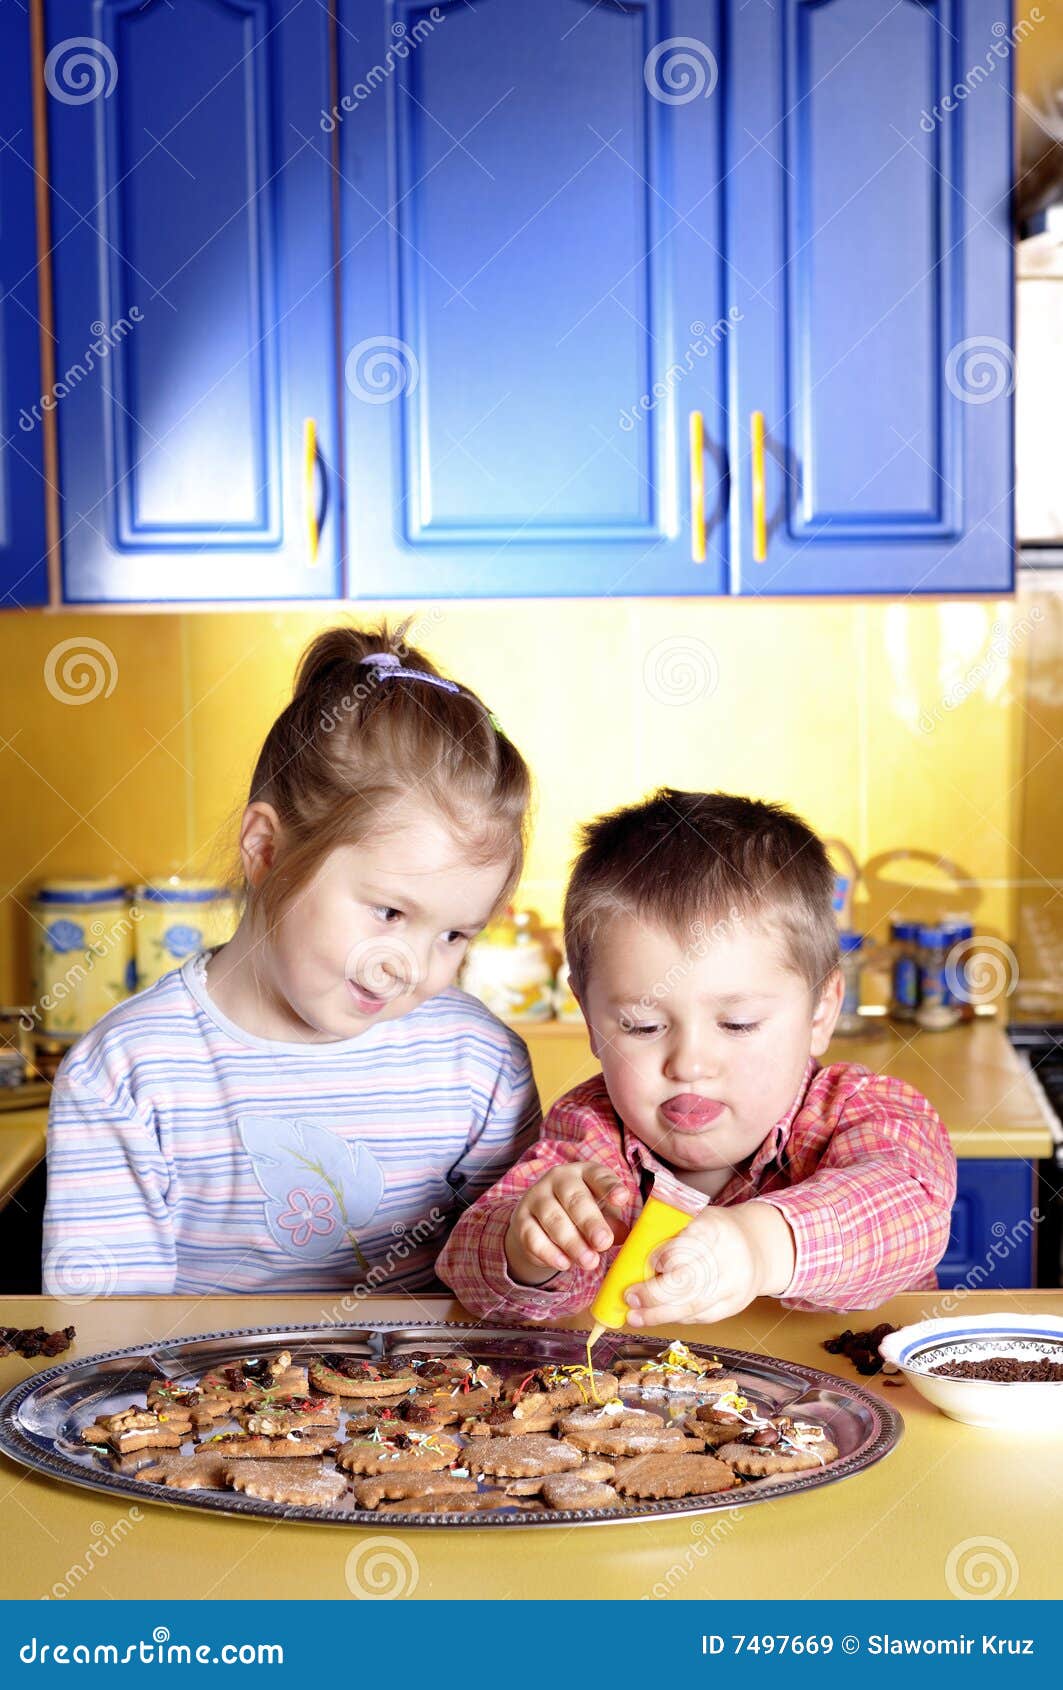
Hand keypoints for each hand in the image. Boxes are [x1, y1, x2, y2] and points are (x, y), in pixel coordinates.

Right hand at [504, 1162, 631, 1286]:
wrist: (540, 1224)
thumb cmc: (580, 1215)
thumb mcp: (600, 1215)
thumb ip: (612, 1224)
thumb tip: (626, 1236)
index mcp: (584, 1173)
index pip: (598, 1175)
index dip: (610, 1186)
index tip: (622, 1198)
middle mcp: (558, 1179)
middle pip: (574, 1198)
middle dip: (590, 1222)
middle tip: (603, 1243)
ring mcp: (536, 1197)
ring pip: (553, 1218)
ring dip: (572, 1242)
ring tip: (589, 1262)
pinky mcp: (521, 1220)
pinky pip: (533, 1236)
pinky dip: (549, 1252)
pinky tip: (564, 1264)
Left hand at [624, 1201, 796, 1326]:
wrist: (757, 1246)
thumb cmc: (714, 1231)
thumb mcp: (695, 1217)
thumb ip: (668, 1232)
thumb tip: (630, 1253)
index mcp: (715, 1226)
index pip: (692, 1242)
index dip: (670, 1255)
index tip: (651, 1262)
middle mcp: (730, 1256)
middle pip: (692, 1279)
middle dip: (656, 1293)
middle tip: (630, 1296)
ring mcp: (735, 1283)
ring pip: (694, 1304)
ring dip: (659, 1314)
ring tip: (635, 1316)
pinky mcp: (734, 1304)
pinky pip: (700, 1316)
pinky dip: (675, 1317)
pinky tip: (657, 1317)